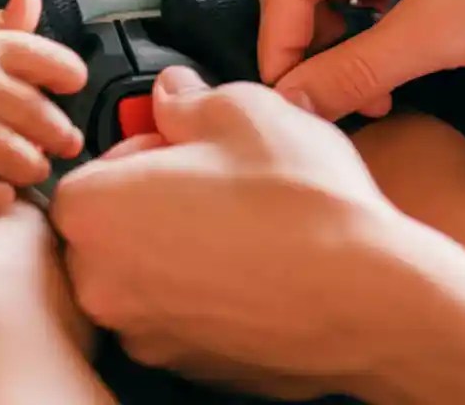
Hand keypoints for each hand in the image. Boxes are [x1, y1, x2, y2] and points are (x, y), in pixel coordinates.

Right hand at [0, 0, 87, 212]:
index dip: (72, 78)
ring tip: (32, 166)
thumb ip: (7, 24)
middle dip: (63, 136)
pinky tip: (0, 193)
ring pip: (17, 158)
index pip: (53, 61)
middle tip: (64, 143)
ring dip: (35, 168)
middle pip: (42, 117)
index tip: (70, 88)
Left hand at [53, 67, 402, 398]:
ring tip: (251, 224)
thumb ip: (189, 99)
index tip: (186, 145)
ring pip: (150, 274)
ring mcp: (145, 334)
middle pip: (114, 226)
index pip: (93, 167)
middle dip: (159, 200)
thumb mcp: (244, 109)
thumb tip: (173, 96)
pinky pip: (186, 315)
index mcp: (95, 213)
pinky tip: (263, 267)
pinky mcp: (190, 367)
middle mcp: (103, 284)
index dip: (145, 148)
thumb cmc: (304, 208)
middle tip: (223, 180)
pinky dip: (212, 292)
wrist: (371, 299)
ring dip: (186, 248)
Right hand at [259, 0, 464, 119]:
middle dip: (313, 46)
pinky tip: (389, 57)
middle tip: (337, 102)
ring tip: (375, 88)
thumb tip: (290, 105)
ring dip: (341, 40)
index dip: (282, 48)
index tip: (292, 104)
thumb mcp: (437, 36)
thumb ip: (353, 71)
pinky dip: (365, 21)